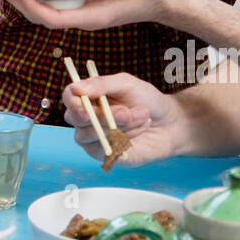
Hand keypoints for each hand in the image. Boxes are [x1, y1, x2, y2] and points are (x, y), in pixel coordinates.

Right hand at [63, 72, 179, 167]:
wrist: (170, 122)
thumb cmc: (147, 100)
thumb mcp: (127, 83)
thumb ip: (102, 84)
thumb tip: (76, 87)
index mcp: (89, 97)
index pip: (68, 98)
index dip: (74, 101)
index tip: (87, 102)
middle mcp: (87, 119)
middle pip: (75, 119)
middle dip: (101, 115)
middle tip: (125, 111)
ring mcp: (95, 139)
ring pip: (90, 135)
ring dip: (118, 126)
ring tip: (141, 116)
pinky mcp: (107, 155)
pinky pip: (106, 149)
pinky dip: (126, 138)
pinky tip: (140, 129)